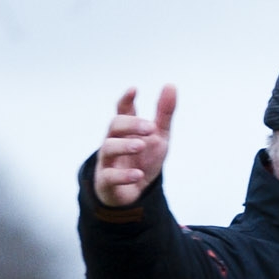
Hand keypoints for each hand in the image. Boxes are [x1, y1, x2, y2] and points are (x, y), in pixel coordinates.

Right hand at [94, 83, 175, 207]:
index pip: (122, 110)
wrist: (134, 193)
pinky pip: (110, 176)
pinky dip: (123, 175)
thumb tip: (171, 85)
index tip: (134, 90)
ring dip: (124, 146)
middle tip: (150, 127)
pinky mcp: (107, 181)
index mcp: (126, 129)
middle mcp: (113, 141)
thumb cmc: (143, 159)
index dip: (126, 100)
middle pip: (115, 125)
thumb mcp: (158, 136)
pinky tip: (138, 174)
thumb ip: (164, 113)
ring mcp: (108, 161)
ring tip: (141, 146)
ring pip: (108, 148)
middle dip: (131, 124)